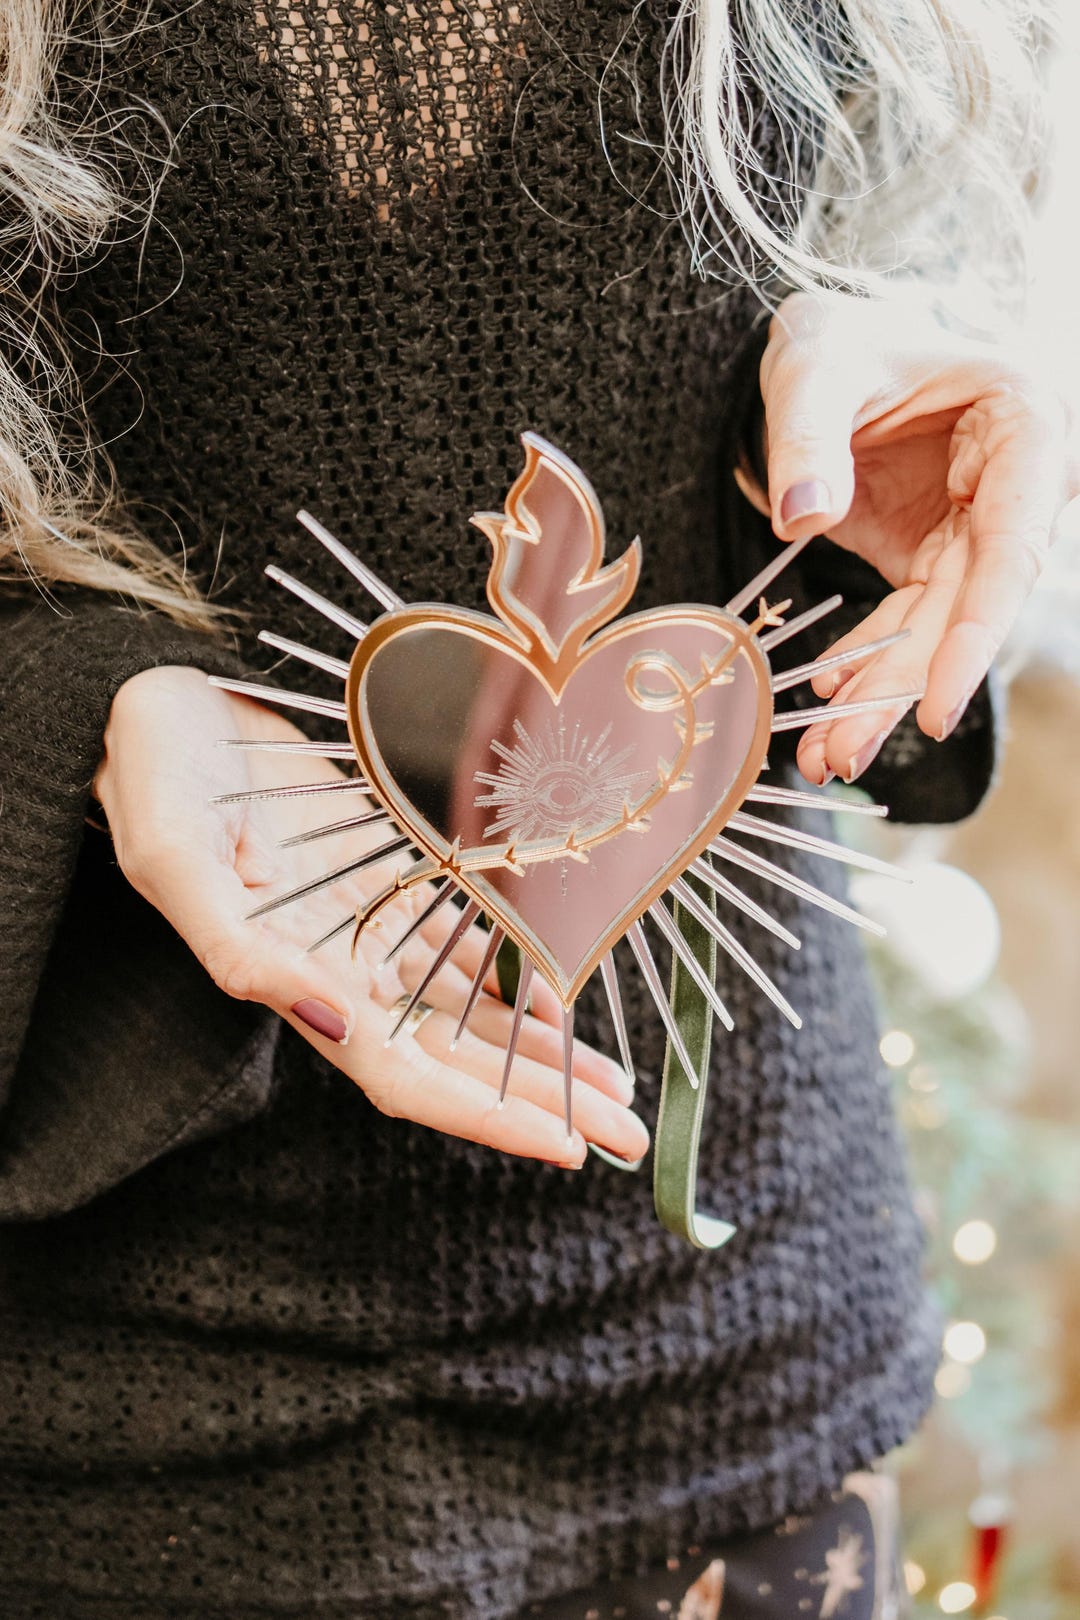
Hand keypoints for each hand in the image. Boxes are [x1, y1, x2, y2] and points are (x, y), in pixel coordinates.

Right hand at [93, 665, 646, 1167]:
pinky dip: (512, 979)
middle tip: (628, 1136)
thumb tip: (330, 1019)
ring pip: (468, 1012)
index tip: (565, 1147)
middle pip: (455, 1060)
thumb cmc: (155, 778)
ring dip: (540, 1054)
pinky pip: (461, 948)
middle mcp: (339, 971)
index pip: (402, 1076)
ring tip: (615, 1089)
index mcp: (291, 979)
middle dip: (541, 1102)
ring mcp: (367, 930)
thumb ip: (239, 948)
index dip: (484, 1115)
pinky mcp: (385, 883)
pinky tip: (561, 1001)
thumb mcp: (174, 858)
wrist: (156, 713)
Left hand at [738, 290, 1077, 783]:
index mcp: (1026, 424)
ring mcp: (979, 526)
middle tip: (847, 751)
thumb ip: (807, 435)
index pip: (1011, 548)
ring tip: (827, 756)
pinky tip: (826, 699)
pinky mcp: (937, 554)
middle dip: (907, 686)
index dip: (975, 634)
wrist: (827, 347)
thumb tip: (799, 517)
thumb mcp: (815, 366)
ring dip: (882, 693)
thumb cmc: (840, 339)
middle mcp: (1018, 486)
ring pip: (939, 628)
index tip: (935, 705)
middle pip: (970, 607)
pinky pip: (906, 622)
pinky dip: (866, 663)